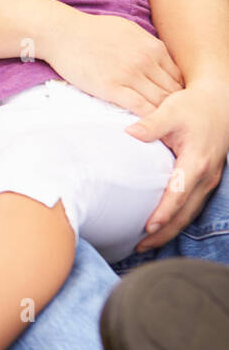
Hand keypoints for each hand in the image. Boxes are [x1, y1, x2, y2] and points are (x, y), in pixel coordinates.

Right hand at [45, 12, 182, 115]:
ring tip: (160, 129)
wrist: (61, 32)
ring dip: (163, 117)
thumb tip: (157, 57)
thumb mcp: (128, 29)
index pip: (177, 78)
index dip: (176, 94)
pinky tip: (145, 126)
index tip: (169, 105)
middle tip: (169, 122)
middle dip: (174, 109)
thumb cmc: (90, 30)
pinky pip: (141, 108)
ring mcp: (130, 74)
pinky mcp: (112, 87)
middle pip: (173, 92)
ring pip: (160, 102)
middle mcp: (146, 61)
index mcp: (153, 47)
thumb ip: (147, 44)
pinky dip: (148, 119)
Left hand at [127, 82, 228, 249]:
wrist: (220, 102)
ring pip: (190, 213)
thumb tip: (129, 134)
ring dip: (171, 230)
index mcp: (195, 163)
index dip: (164, 213)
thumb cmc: (193, 107)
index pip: (178, 195)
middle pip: (185, 213)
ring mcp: (209, 180)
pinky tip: (162, 225)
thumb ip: (150, 125)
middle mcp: (205, 177)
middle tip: (139, 248)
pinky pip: (193, 205)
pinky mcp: (206, 179)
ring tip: (146, 244)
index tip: (147, 228)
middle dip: (164, 233)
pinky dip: (178, 219)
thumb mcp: (170, 111)